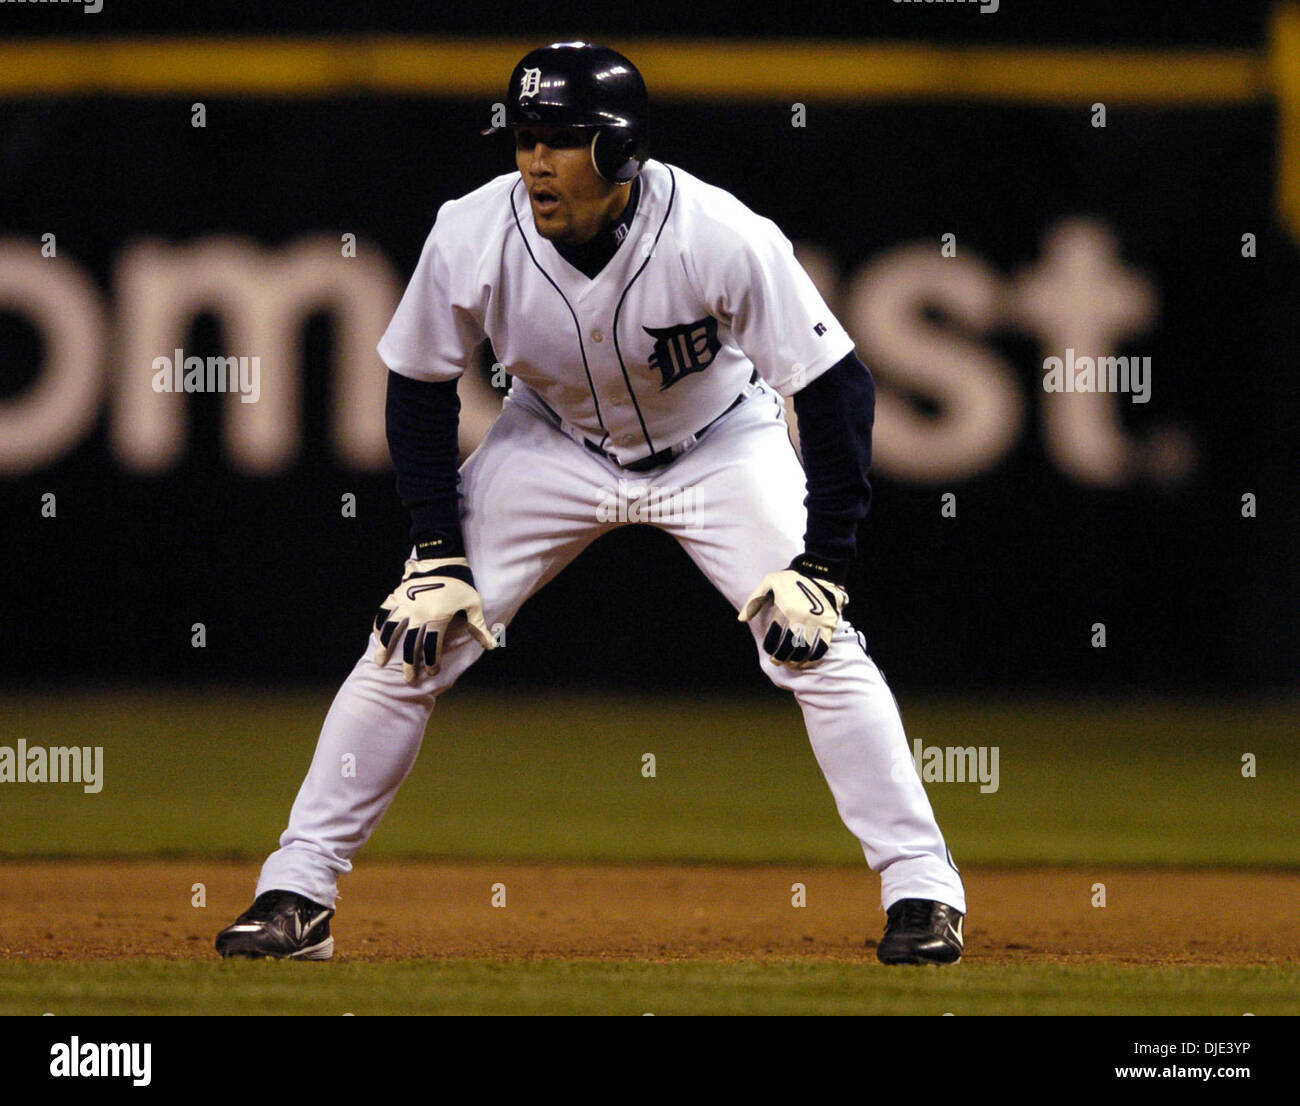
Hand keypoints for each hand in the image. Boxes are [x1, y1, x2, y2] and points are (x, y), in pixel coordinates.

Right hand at [373, 557, 495, 682]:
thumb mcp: (474, 604)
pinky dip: (379, 624)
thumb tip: (493, 646)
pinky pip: (384, 612)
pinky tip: (377, 635)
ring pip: (391, 631)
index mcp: (437, 618)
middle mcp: (418, 615)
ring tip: (380, 661)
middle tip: (408, 679)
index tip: (432, 672)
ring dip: (384, 647)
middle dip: (409, 665)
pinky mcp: (397, 595)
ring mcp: (405, 605)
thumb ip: (479, 627)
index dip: (432, 663)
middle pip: (410, 645)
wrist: (442, 557)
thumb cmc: (461, 581)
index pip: (432, 647)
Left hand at [738, 559, 847, 666]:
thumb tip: (742, 619)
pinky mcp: (829, 625)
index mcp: (784, 608)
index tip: (769, 652)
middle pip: (788, 646)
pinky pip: (821, 648)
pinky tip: (806, 662)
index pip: (774, 636)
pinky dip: (813, 658)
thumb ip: (754, 601)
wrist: (822, 570)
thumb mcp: (768, 582)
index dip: (770, 648)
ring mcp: (816, 622)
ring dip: (796, 661)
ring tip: (791, 664)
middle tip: (777, 661)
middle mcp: (800, 617)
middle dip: (781, 658)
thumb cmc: (792, 577)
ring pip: (805, 650)